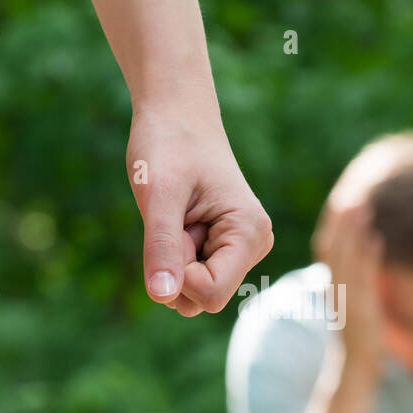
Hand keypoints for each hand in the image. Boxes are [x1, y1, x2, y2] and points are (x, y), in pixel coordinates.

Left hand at [126, 100, 272, 315]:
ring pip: (195, 291)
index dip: (178, 277)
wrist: (176, 113)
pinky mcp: (225, 247)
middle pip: (204, 298)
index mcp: (250, 233)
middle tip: (173, 219)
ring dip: (172, 262)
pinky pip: (192, 275)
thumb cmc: (168, 144)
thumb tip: (162, 296)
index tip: (171, 231)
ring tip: (176, 217)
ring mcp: (241, 248)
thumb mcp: (158, 194)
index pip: (211, 294)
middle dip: (175, 268)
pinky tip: (180, 220)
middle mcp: (254, 245)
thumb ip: (162, 246)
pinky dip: (174, 255)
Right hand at [312, 201, 384, 371]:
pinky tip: (377, 241)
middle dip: (343, 224)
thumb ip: (361, 276)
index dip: (335, 227)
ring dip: (354, 235)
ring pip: (347, 261)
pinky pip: (363, 280)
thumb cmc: (359, 336)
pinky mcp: (360, 310)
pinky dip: (368, 259)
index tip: (342, 203)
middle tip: (351, 198)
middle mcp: (336, 291)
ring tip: (363, 210)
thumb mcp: (357, 301)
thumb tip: (372, 246)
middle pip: (336, 250)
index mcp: (333, 287)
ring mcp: (347, 300)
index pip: (330, 251)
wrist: (355, 367)